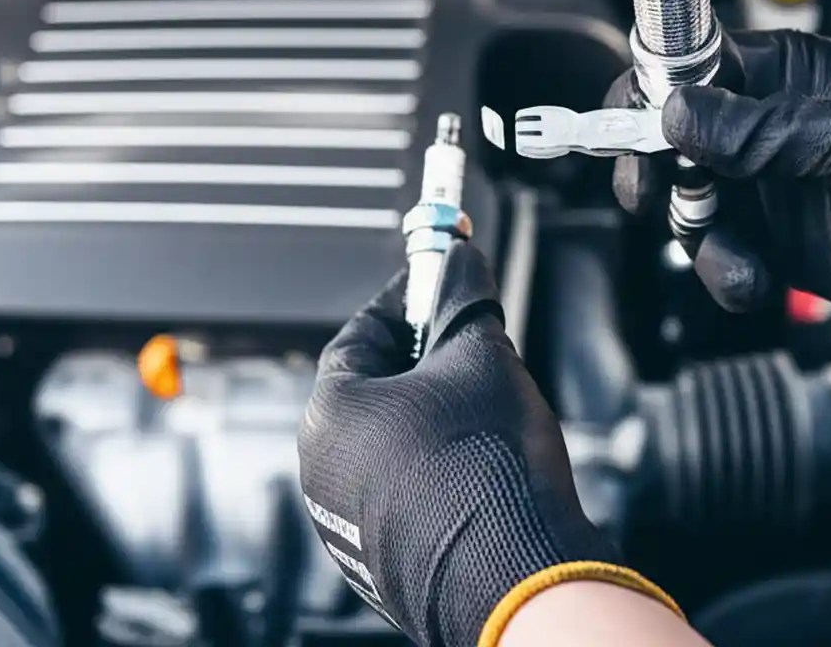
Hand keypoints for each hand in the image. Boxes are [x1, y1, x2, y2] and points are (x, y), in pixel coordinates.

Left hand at [298, 242, 679, 645]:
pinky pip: (398, 496)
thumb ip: (463, 300)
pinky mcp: (373, 560)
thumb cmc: (487, 463)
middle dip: (420, 367)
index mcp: (331, 412)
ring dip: (426, 424)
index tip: (438, 288)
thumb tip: (460, 259)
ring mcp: (342, 521)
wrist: (509, 571)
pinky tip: (476, 472)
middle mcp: (320, 469)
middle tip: (468, 351)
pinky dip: (429, 475)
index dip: (406, 304)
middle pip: (371, 392)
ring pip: (384, 447)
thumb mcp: (481, 355)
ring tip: (483, 418)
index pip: (361, 333)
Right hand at [608, 30, 830, 367]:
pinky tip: (755, 280)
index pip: (707, 61)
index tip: (629, 118)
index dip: (658, 84)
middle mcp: (782, 129)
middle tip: (650, 193)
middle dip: (656, 165)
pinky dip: (724, 272)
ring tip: (737, 257)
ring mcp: (779, 188)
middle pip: (681, 134)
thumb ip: (764, 128)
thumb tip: (678, 111)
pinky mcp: (783, 245)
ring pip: (693, 201)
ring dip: (697, 233)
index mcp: (806, 78)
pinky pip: (722, 253)